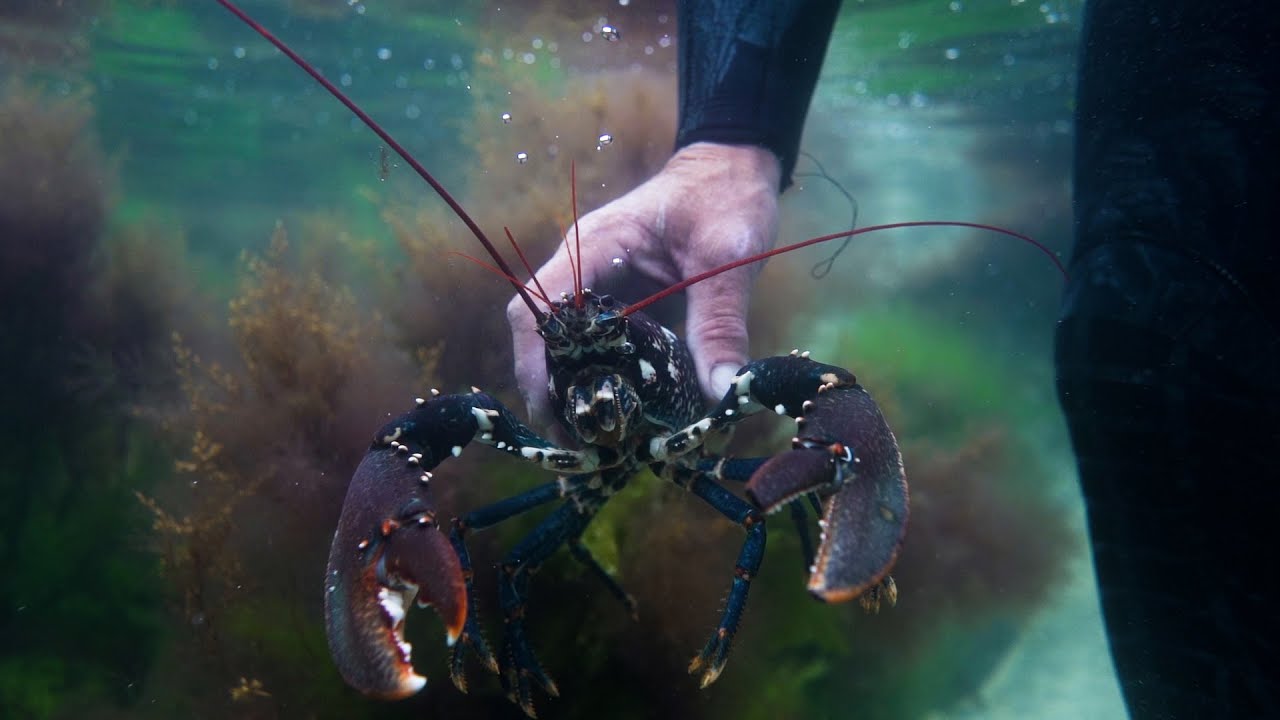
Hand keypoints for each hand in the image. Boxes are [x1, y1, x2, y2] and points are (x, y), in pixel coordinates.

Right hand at [507, 142, 782, 427]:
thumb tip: (719, 390)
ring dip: (574, 391)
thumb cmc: (726, 197)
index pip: (538, 308)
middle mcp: (581, 267)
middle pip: (541, 336)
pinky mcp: (618, 301)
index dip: (535, 364)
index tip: (556, 413)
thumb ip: (719, 321)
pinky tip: (625, 415)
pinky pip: (596, 345)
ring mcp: (596, 285)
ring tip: (599, 443)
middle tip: (582, 446)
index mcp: (592, 248)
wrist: (734, 165)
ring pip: (563, 345)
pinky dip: (603, 380)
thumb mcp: (728, 258)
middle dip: (552, 392)